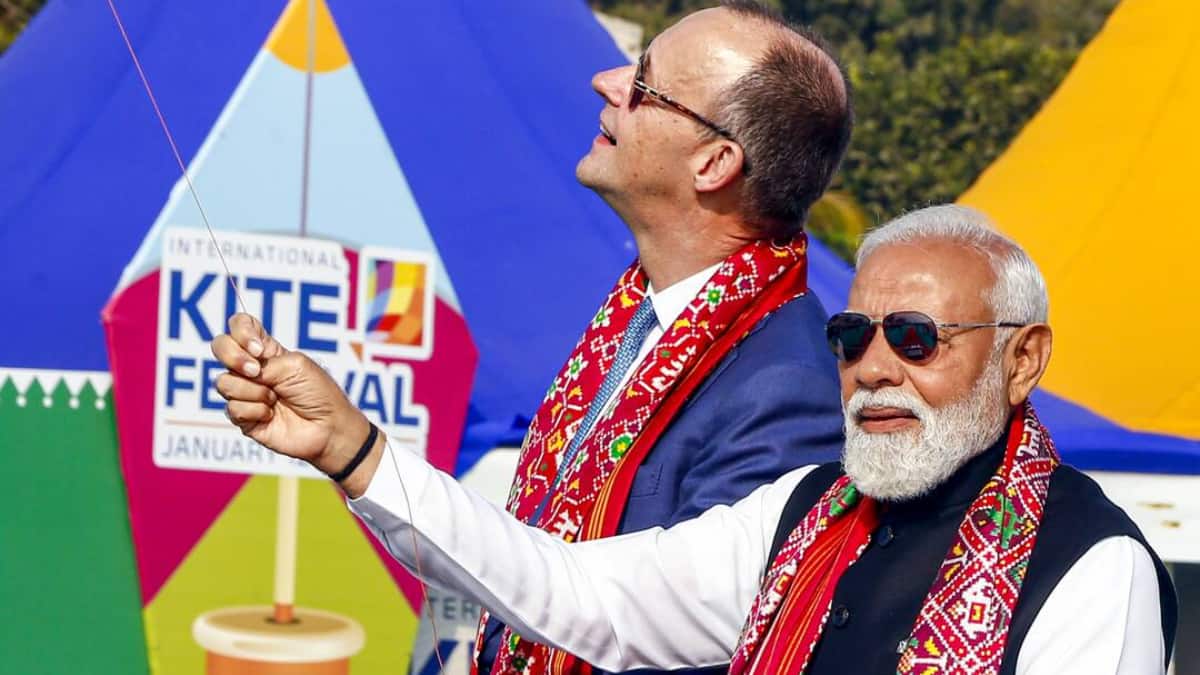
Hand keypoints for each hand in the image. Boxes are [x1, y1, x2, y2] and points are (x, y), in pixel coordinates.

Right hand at [210, 313, 380, 494]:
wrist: (327, 427)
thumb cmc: (319, 393)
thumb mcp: (295, 365)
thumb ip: (264, 363)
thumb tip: (240, 373)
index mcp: (267, 351)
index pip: (239, 326)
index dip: (241, 331)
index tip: (259, 349)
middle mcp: (251, 369)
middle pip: (220, 347)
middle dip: (233, 357)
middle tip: (255, 371)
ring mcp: (245, 393)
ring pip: (224, 382)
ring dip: (254, 391)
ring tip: (275, 399)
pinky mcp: (243, 417)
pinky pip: (233, 408)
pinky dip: (256, 411)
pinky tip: (271, 415)